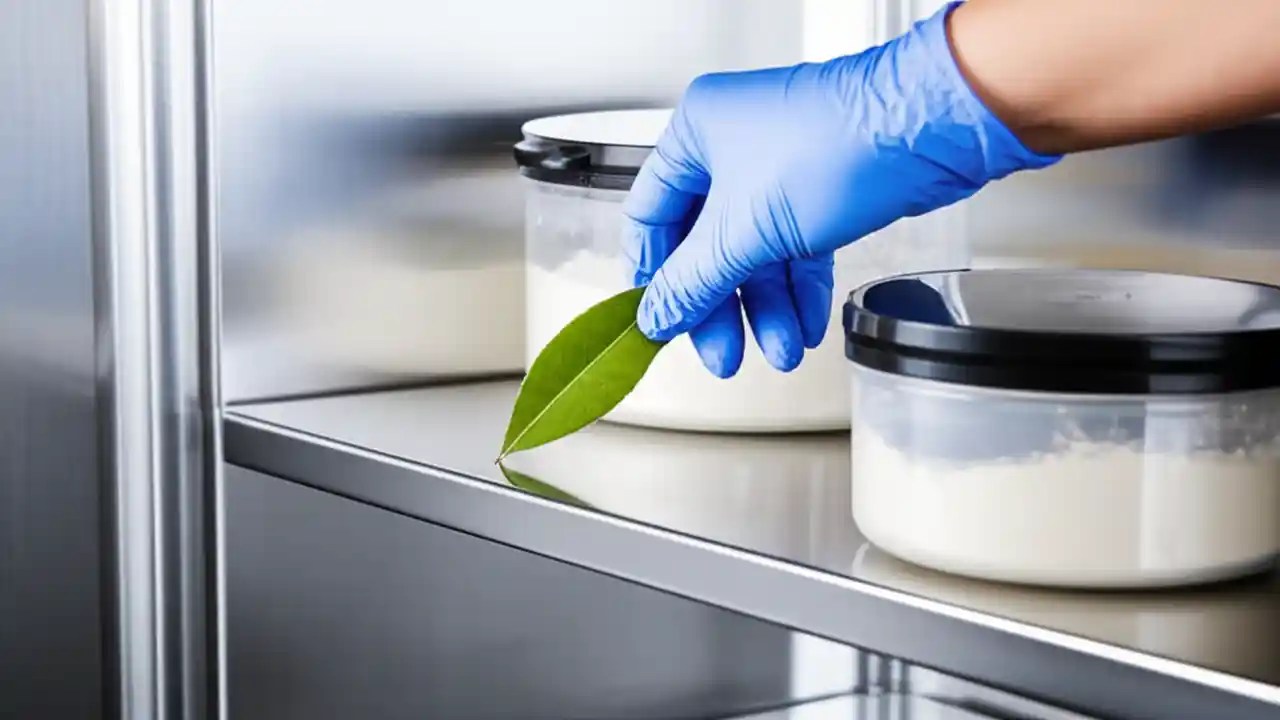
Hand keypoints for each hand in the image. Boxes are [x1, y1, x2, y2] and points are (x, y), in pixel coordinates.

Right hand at [621, 2, 1056, 376]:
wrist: (933, 128)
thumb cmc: (843, 145)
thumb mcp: (746, 230)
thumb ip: (694, 281)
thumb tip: (658, 315)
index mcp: (696, 133)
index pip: (651, 216)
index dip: (652, 275)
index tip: (660, 320)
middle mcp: (733, 145)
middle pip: (705, 243)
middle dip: (720, 305)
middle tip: (724, 353)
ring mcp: (780, 166)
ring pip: (755, 253)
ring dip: (767, 309)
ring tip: (779, 350)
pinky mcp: (824, 189)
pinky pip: (796, 249)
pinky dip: (799, 290)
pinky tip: (805, 325)